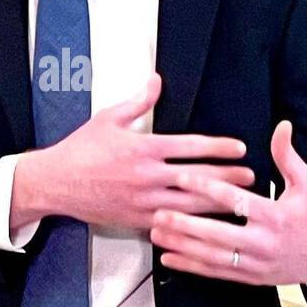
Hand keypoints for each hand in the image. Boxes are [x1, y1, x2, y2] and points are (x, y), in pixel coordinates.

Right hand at [10, 72, 254, 231]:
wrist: (55, 182)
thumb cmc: (81, 149)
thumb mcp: (108, 118)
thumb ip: (138, 102)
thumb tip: (157, 81)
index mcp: (143, 148)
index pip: (190, 147)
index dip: (218, 148)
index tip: (238, 148)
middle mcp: (146, 176)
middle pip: (197, 178)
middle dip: (227, 178)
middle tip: (251, 177)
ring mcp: (143, 201)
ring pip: (188, 206)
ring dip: (217, 203)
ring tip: (239, 202)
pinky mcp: (137, 220)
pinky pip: (171, 224)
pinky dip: (192, 224)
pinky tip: (210, 225)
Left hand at [149, 120, 306, 289]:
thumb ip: (287, 156)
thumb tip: (281, 125)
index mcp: (276, 216)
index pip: (235, 201)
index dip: (207, 188)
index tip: (182, 176)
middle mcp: (264, 243)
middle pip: (218, 234)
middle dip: (185, 224)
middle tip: (158, 212)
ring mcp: (257, 264)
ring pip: (213, 257)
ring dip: (182, 246)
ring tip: (156, 233)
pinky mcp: (252, 278)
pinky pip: (217, 273)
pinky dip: (191, 267)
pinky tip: (169, 259)